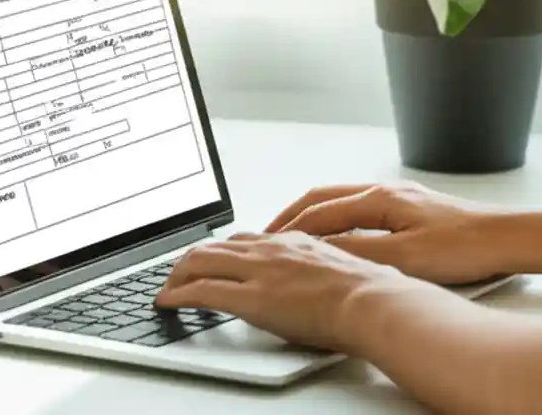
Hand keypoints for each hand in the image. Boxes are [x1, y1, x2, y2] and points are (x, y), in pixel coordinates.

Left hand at [155, 231, 432, 351]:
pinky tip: (168, 302)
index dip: (223, 249)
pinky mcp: (251, 297)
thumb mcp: (342, 270)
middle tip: (179, 273)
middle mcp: (273, 249)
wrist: (372, 302)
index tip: (214, 259)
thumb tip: (323, 286)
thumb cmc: (369, 294)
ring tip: (169, 287)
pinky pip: (202, 291)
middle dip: (191, 259)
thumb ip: (322, 272)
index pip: (246, 239)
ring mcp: (260, 271)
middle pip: (217, 245)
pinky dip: (178, 294)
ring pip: (202, 261)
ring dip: (179, 274)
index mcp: (295, 242)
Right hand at [264, 182, 508, 284]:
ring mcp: (400, 199)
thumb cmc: (464, 247)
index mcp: (379, 199)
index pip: (318, 212)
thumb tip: (317, 253)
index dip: (287, 229)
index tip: (263, 244)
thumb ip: (358, 253)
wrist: (507, 238)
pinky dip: (338, 222)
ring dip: (314, 217)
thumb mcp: (403, 258)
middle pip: (324, 198)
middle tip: (266, 236)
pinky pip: (361, 210)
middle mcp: (386, 191)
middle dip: (292, 216)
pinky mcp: (413, 210)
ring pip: (342, 201)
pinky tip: (339, 238)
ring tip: (294, 237)